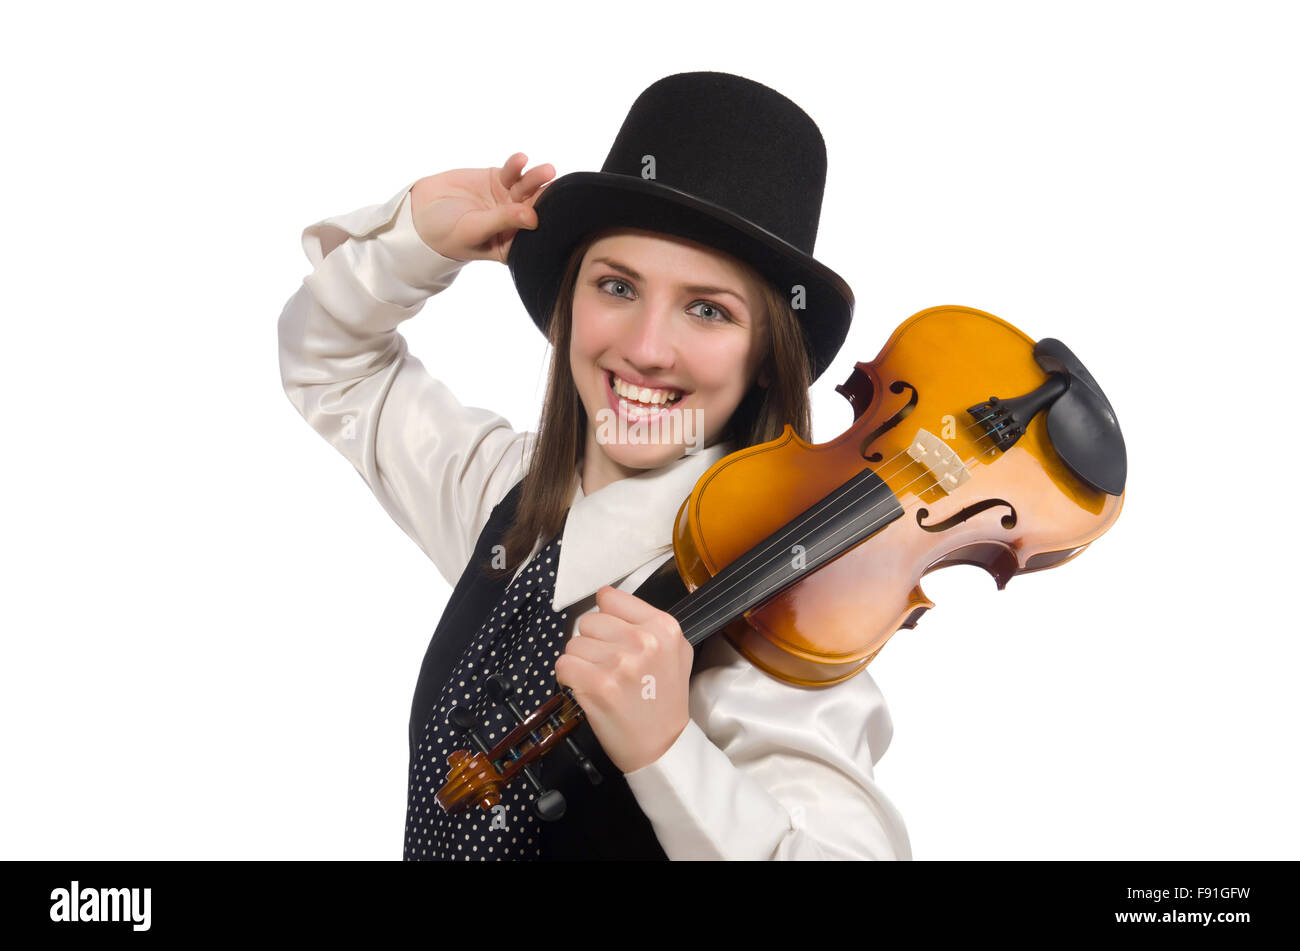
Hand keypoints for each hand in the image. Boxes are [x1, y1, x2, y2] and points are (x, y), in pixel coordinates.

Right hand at [409, 152, 555, 264]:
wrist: (420, 214)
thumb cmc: (446, 233)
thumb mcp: (474, 229)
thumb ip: (503, 221)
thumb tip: (533, 218)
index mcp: (512, 245)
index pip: (534, 235)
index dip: (546, 223)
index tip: (556, 213)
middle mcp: (515, 224)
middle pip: (534, 208)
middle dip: (544, 197)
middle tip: (554, 187)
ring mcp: (508, 201)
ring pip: (526, 188)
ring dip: (535, 178)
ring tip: (546, 170)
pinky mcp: (498, 180)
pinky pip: (511, 172)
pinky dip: (516, 166)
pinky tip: (520, 159)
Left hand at [554, 586, 693, 773]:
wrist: (662, 747)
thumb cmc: (664, 701)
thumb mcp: (676, 652)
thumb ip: (647, 622)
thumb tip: (607, 598)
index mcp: (664, 627)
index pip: (610, 598)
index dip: (606, 620)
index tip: (612, 637)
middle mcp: (643, 641)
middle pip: (589, 621)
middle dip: (593, 643)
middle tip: (610, 667)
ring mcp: (620, 662)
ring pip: (574, 644)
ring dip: (581, 663)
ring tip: (602, 681)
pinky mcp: (597, 685)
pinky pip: (563, 665)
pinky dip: (569, 679)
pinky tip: (588, 690)